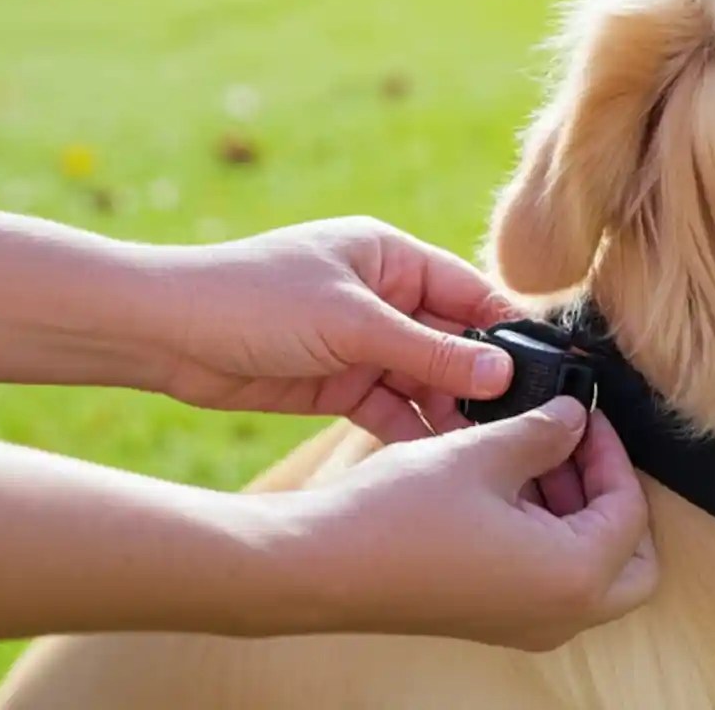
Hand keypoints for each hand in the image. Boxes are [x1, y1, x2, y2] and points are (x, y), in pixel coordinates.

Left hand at [147, 217, 515, 439]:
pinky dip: (410, 428)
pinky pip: (389, 406)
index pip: (468, 292)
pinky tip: (436, 456)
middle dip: (479, 381)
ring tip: (483, 449)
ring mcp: (360, 342)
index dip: (505, 332)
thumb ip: (428, 352)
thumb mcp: (351, 323)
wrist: (166, 334)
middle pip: (450, 341)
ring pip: (423, 379)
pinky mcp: (338, 382)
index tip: (548, 373)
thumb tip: (501, 374)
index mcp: (389, 257)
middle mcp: (382, 297)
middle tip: (518, 424)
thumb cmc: (254, 300)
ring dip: (447, 411)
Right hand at [288, 398, 657, 651]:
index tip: (583, 414)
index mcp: (574, 577)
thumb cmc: (398, 515)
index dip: (611, 452)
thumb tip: (576, 416)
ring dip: (578, 513)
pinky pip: (548, 580)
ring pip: (590, 571)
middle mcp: (560, 615)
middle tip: (578, 447)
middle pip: (631, 560)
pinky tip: (507, 485)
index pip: (629, 510)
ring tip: (537, 454)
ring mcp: (526, 625)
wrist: (321, 566)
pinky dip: (546, 535)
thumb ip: (544, 432)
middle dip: (613, 497)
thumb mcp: (482, 454)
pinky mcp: (493, 619)